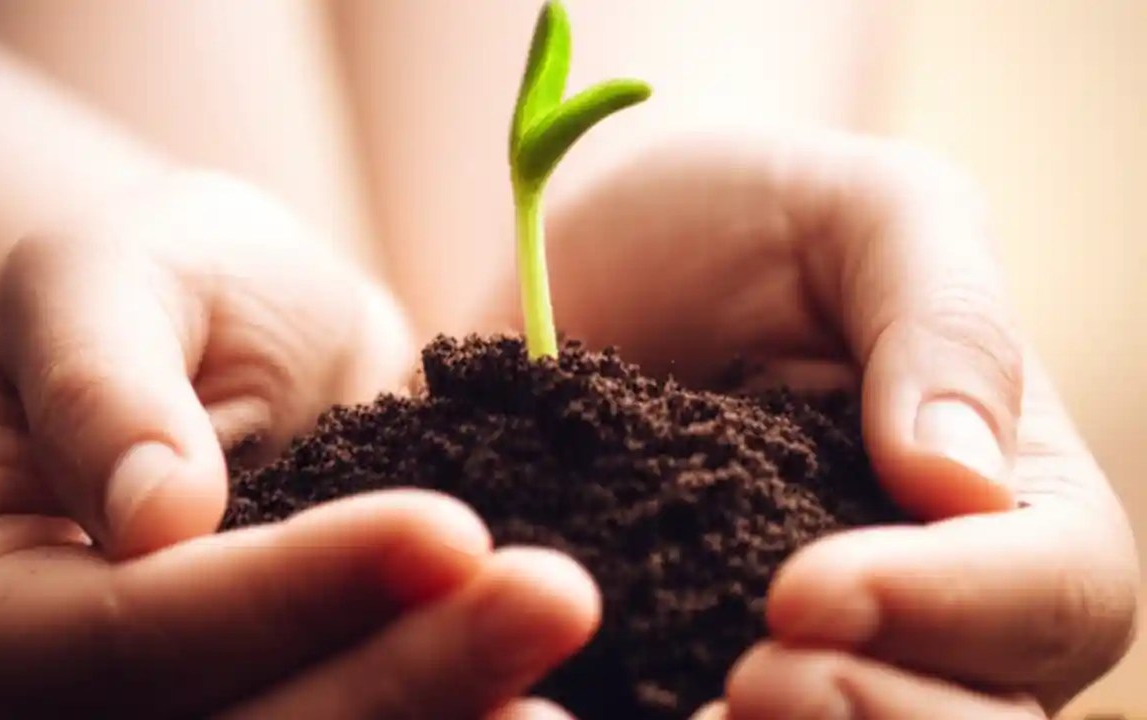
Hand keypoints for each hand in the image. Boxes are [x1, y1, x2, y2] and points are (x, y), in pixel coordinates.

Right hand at [0, 170, 597, 717]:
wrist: (251, 336)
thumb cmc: (167, 287)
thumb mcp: (103, 275)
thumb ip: (99, 377)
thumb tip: (152, 518)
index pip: (131, 634)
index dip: (291, 592)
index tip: (446, 530)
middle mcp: (59, 713)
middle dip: (400, 681)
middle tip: (551, 600)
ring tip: (558, 691)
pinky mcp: (281, 715)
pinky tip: (539, 707)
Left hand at [499, 130, 1138, 717]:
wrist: (601, 259)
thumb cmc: (754, 214)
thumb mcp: (863, 212)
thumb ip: (941, 318)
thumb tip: (962, 486)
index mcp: (1005, 492)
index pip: (1055, 592)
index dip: (953, 612)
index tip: (805, 591)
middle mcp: (925, 601)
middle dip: (875, 719)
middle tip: (749, 683)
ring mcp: (809, 643)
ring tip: (675, 718)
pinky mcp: (683, 653)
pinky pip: (680, 713)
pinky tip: (554, 710)